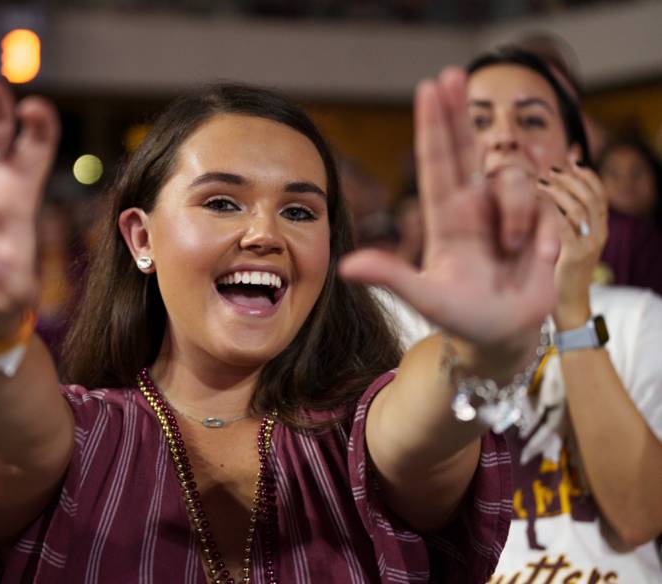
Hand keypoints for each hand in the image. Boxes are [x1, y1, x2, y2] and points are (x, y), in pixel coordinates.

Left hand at [339, 68, 558, 369]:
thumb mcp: (424, 298)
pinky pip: (545, 207)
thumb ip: (391, 278)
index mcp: (444, 217)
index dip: (434, 125)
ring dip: (516, 212)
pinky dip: (542, 232)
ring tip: (511, 250)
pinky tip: (538, 258)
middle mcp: (474, 206)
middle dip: (459, 111)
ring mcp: (507, 212)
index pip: (436, 162)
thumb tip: (346, 268)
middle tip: (452, 73)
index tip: (429, 88)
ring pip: (514, 178)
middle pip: (466, 146)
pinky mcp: (539, 222)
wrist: (501, 337)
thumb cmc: (459, 317)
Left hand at [537, 153, 607, 329]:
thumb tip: (550, 188)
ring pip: (579, 207)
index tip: (570, 159)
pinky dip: (552, 213)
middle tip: (548, 171)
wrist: (567, 304)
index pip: (599, 191)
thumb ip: (563, 217)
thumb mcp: (566, 240)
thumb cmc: (559, 269)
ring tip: (539, 184)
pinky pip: (565, 227)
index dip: (586, 173)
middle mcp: (599, 233)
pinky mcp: (574, 256)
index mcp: (599, 226)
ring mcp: (589, 245)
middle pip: (590, 195)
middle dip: (569, 179)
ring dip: (558, 192)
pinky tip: (536, 205)